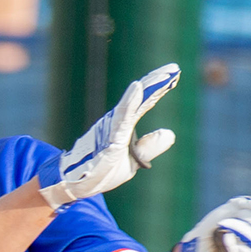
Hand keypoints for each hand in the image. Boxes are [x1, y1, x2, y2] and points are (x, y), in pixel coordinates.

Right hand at [36, 64, 179, 209]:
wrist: (76, 183)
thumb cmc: (102, 170)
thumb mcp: (132, 160)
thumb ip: (149, 147)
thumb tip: (170, 133)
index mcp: (124, 124)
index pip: (145, 102)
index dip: (159, 87)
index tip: (175, 73)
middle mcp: (118, 120)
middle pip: (140, 97)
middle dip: (157, 82)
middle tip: (174, 68)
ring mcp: (112, 127)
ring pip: (132, 104)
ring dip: (147, 89)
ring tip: (162, 76)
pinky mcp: (108, 138)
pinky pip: (121, 118)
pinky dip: (129, 102)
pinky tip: (137, 88)